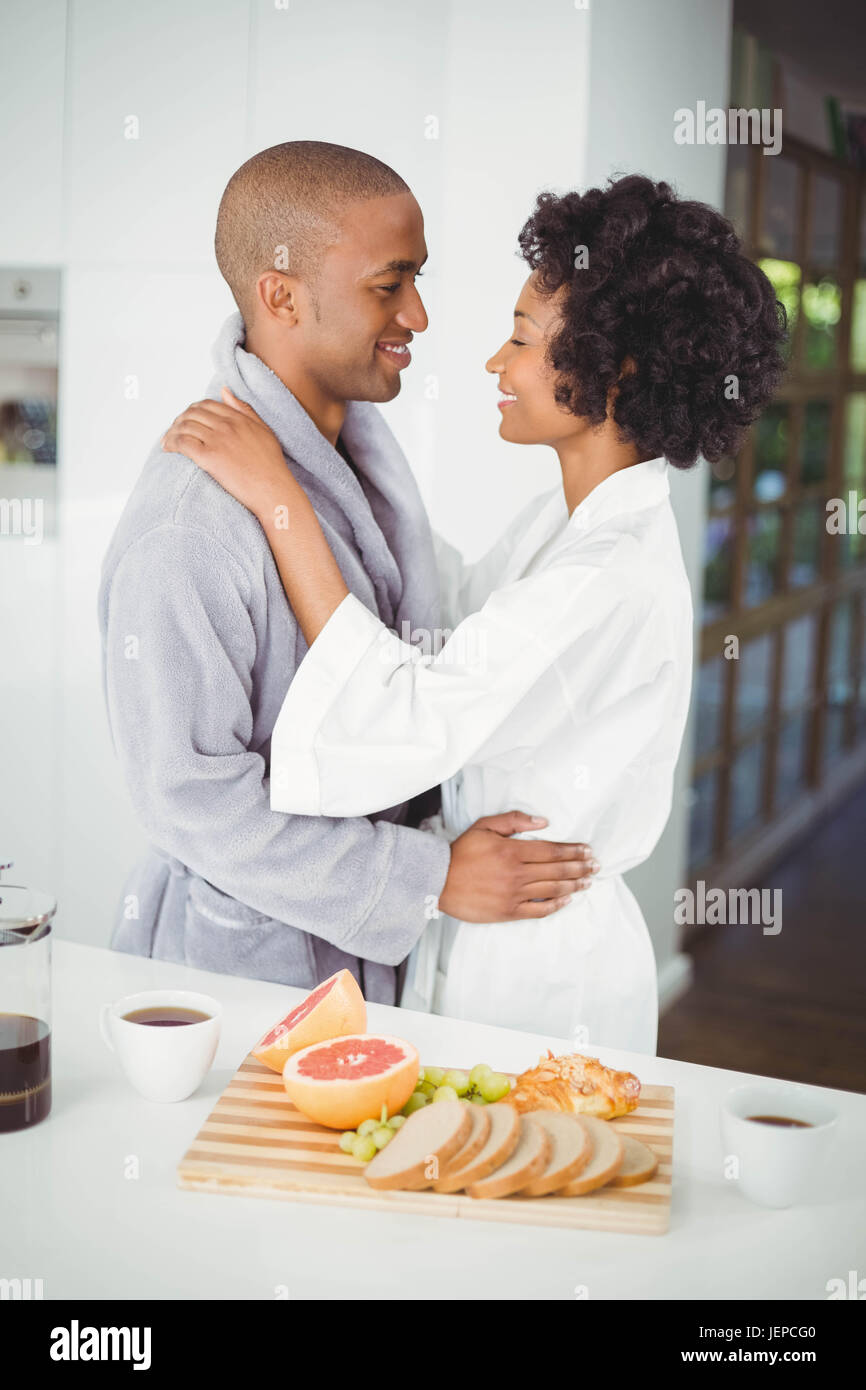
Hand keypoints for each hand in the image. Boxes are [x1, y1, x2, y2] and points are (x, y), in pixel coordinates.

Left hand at [161, 386, 295, 518]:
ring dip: (172, 432)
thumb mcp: (263, 430)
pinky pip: (182, 443)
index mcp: (238, 418)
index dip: (192, 410)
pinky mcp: (209, 457)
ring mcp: (217, 440)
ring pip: (184, 426)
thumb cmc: (271, 466)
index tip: (187, 420)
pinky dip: (172, 443)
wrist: (273, 490)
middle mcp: (226, 425)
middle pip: (192, 413)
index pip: (206, 405)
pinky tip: (168, 449)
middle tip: (174, 432)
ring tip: (168, 442)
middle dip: (179, 421)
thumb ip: (244, 409)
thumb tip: (225, 391)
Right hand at [439, 812, 598, 923]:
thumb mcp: (484, 826)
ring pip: (552, 890)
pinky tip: (567, 900)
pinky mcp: (508, 912)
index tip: (588, 850)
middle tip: (595, 865)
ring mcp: (513, 895)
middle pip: (557, 871)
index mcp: (512, 851)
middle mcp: (516, 873)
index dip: (573, 851)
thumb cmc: (462, 852)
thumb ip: (514, 820)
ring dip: (574, 885)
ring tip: (588, 882)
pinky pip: (538, 910)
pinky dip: (555, 905)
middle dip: (580, 867)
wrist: (438, 881)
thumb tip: (543, 822)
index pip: (552, 851)